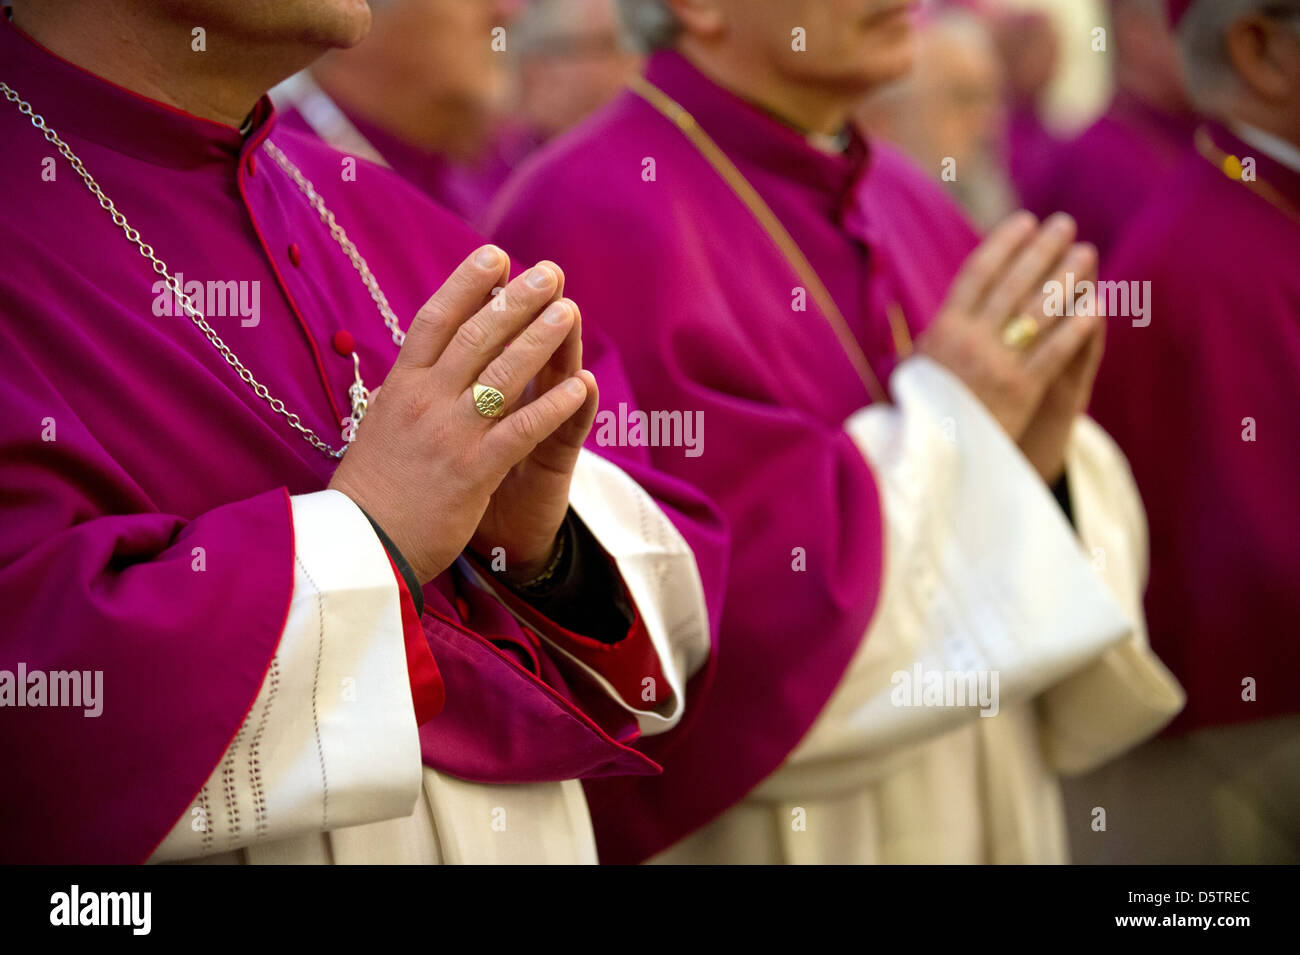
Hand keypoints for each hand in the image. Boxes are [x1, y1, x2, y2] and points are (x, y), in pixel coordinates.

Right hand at [327, 245, 589, 584]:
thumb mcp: (379, 426)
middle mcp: (423, 400)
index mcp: (398, 387)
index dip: (467, 284)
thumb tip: (423, 360)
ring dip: (540, 338)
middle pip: (476, 336)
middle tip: (550, 272)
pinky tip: (579, 386)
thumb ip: (406, 393)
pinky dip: (552, 406)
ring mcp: (449, 433)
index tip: (496, 255)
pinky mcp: (472, 470)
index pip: (435, 321)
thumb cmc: (370, 491)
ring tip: (570, 309)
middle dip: (517, 300)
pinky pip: (520, 429)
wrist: (359, 548)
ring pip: (503, 373)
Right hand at [917, 211, 1101, 450]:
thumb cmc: (920, 411)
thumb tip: (949, 306)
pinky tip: (1096, 304)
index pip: (977, 273)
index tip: (1025, 221)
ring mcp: (997, 365)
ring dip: (1067, 277)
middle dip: (1042, 249)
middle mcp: (970, 341)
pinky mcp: (1021, 391)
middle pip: (1013, 283)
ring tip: (1085, 253)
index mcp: (942, 330)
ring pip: (1039, 310)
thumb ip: (933, 334)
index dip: (1003, 244)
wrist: (929, 460)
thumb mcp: (915, 365)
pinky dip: (1077, 326)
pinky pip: (1056, 351)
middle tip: (1065, 225)